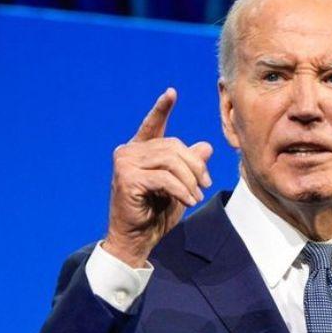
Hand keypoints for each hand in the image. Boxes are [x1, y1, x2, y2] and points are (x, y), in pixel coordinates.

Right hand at [101, 87, 213, 264]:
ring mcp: (125, 163)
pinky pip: (165, 178)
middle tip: (206, 185)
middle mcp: (129, 152)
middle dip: (195, 166)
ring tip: (196, 196)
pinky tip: (188, 201)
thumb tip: (206, 146)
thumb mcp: (180, 187)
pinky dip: (181, 190)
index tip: (172, 92)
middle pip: (173, 146)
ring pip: (171, 161)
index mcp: (140, 150)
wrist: (136, 239)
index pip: (152, 124)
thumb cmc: (155, 214)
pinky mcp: (127, 178)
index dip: (162, 108)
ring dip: (190, 180)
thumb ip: (189, 166)